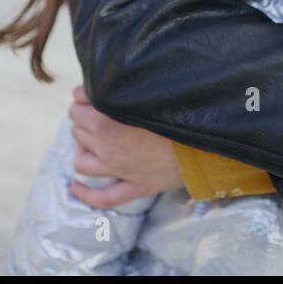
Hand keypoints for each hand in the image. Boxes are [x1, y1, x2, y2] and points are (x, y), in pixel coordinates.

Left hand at [66, 85, 184, 208]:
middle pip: (78, 131)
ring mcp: (120, 172)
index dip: (82, 98)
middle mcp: (108, 150)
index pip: (77, 108)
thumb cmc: (178, 110)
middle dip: (83, 120)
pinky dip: (84, 194)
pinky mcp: (135, 187)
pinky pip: (102, 198)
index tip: (90, 94)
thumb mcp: (145, 94)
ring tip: (91, 140)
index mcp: (107, 124)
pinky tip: (75, 188)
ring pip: (81, 162)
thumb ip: (119, 88)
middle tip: (97, 112)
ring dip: (82, 148)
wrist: (207, 138)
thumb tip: (97, 85)